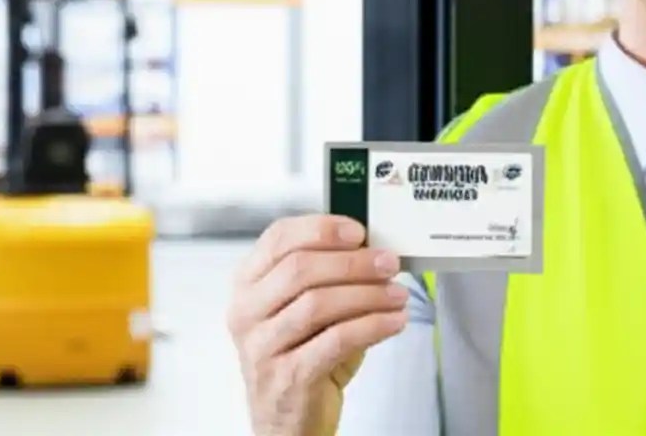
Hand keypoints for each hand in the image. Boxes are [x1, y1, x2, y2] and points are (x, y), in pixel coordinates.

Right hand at [227, 215, 409, 435]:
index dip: (322, 228)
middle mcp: (247, 312)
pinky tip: (394, 321)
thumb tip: (374, 248)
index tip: (359, 231)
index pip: (279, 238)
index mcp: (248, 284)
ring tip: (398, 294)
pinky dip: (373, 325)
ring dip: (368, 294)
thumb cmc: (303, 355)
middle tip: (389, 263)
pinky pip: (336, 340)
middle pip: (300, 269)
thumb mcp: (308, 308)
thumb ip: (328, 275)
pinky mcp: (288, 377)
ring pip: (318, 304)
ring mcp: (262, 347)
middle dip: (353, 262)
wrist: (289, 420)